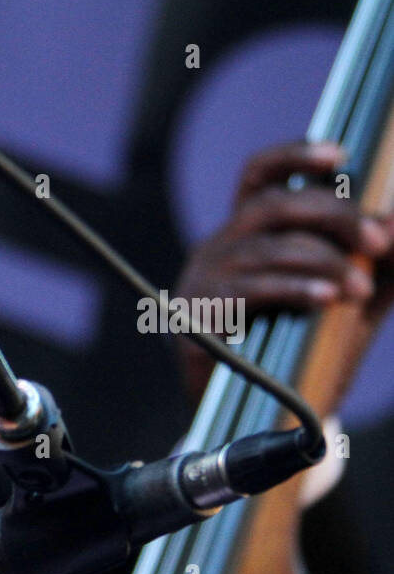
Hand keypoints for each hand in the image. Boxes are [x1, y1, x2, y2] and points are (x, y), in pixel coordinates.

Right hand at [173, 141, 393, 395]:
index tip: (341, 156)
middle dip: (333, 217)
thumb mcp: (346, 300)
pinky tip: (327, 299)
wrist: (256, 418)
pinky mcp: (197, 319)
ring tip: (360, 290)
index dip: (294, 155)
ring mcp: (201, 283)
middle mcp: (216, 249)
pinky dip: (295, 290)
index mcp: (246, 235)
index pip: (260, 176)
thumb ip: (376, 265)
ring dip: (324, 263)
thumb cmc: (298, 351)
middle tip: (377, 242)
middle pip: (273, 205)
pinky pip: (251, 291)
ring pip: (266, 249)